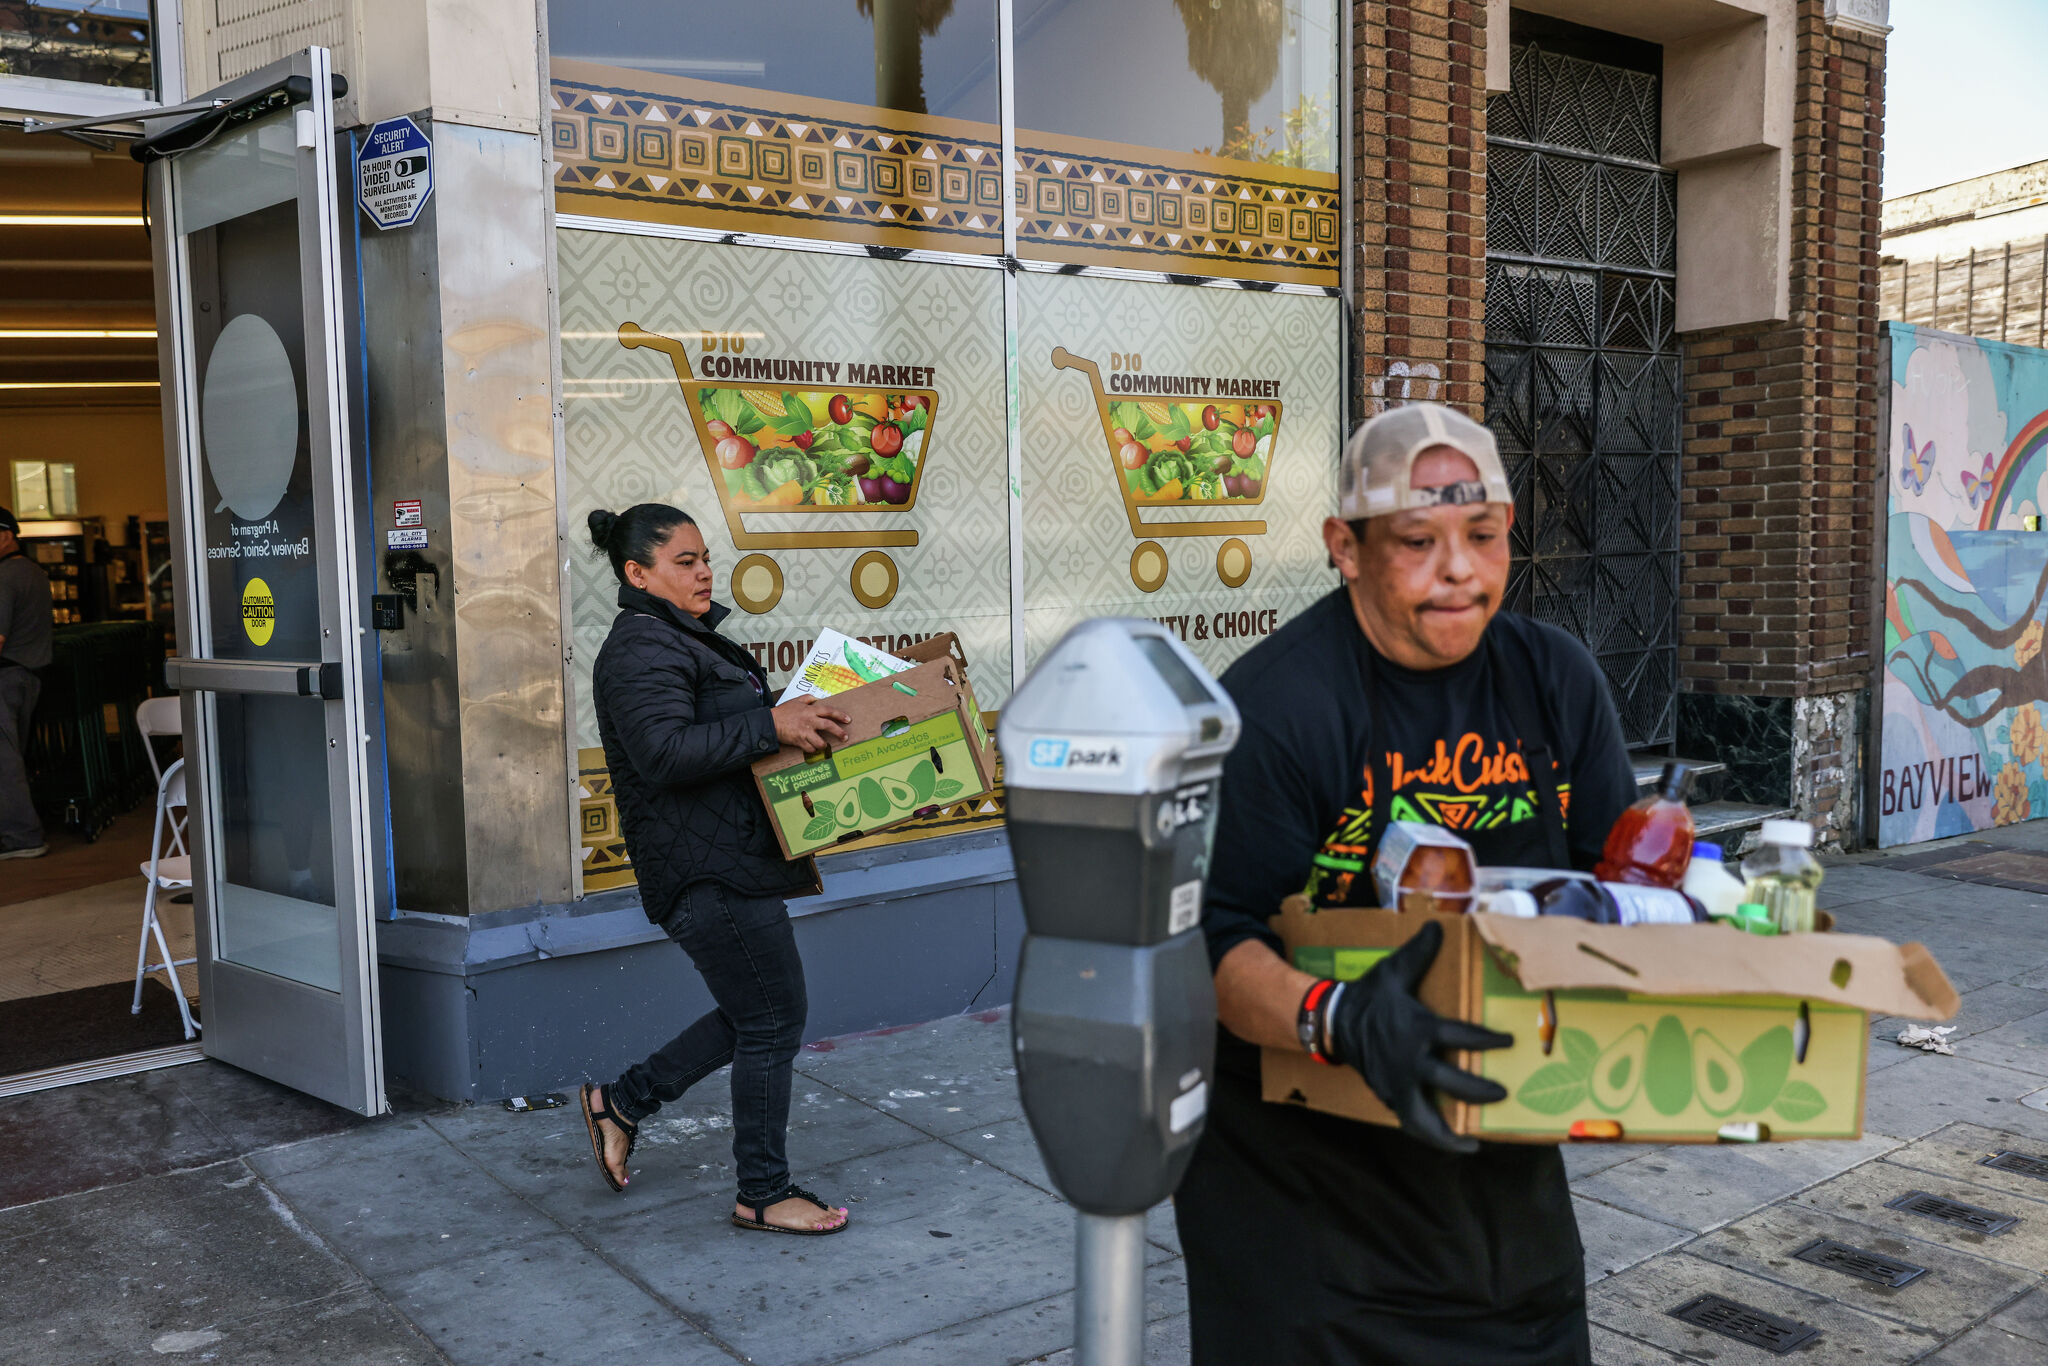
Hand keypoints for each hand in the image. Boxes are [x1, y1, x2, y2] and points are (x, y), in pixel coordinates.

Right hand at [772, 696, 850, 753]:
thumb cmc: (783, 711)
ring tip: (824, 745)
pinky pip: (810, 749)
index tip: (848, 720)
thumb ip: (808, 698)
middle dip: (839, 732)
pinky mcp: (799, 741)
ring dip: (824, 745)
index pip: (829, 711)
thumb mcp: (796, 700)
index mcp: (810, 710)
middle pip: (829, 726)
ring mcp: (804, 732)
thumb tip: (817, 698)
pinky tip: (812, 748)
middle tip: (845, 737)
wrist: (770, 722)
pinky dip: (812, 749)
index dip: (840, 715)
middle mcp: (810, 721)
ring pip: (821, 742)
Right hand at [1324, 920, 1513, 1154]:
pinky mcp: (1388, 1095)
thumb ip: (1419, 952)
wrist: (1333, 1021)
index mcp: (1418, 1028)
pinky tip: (1448, 1143)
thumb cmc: (1369, 996)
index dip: (1487, 1040)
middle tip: (1503, 1094)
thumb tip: (1437, 925)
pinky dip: (1429, 1135)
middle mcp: (1411, 1061)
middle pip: (1453, 1083)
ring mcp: (1398, 1083)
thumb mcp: (1393, 971)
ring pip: (1425, 1118)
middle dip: (1480, 1091)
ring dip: (1449, 1134)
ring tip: (1472, 1144)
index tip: (1508, 1042)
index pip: (1461, 1037)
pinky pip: (1411, 1120)